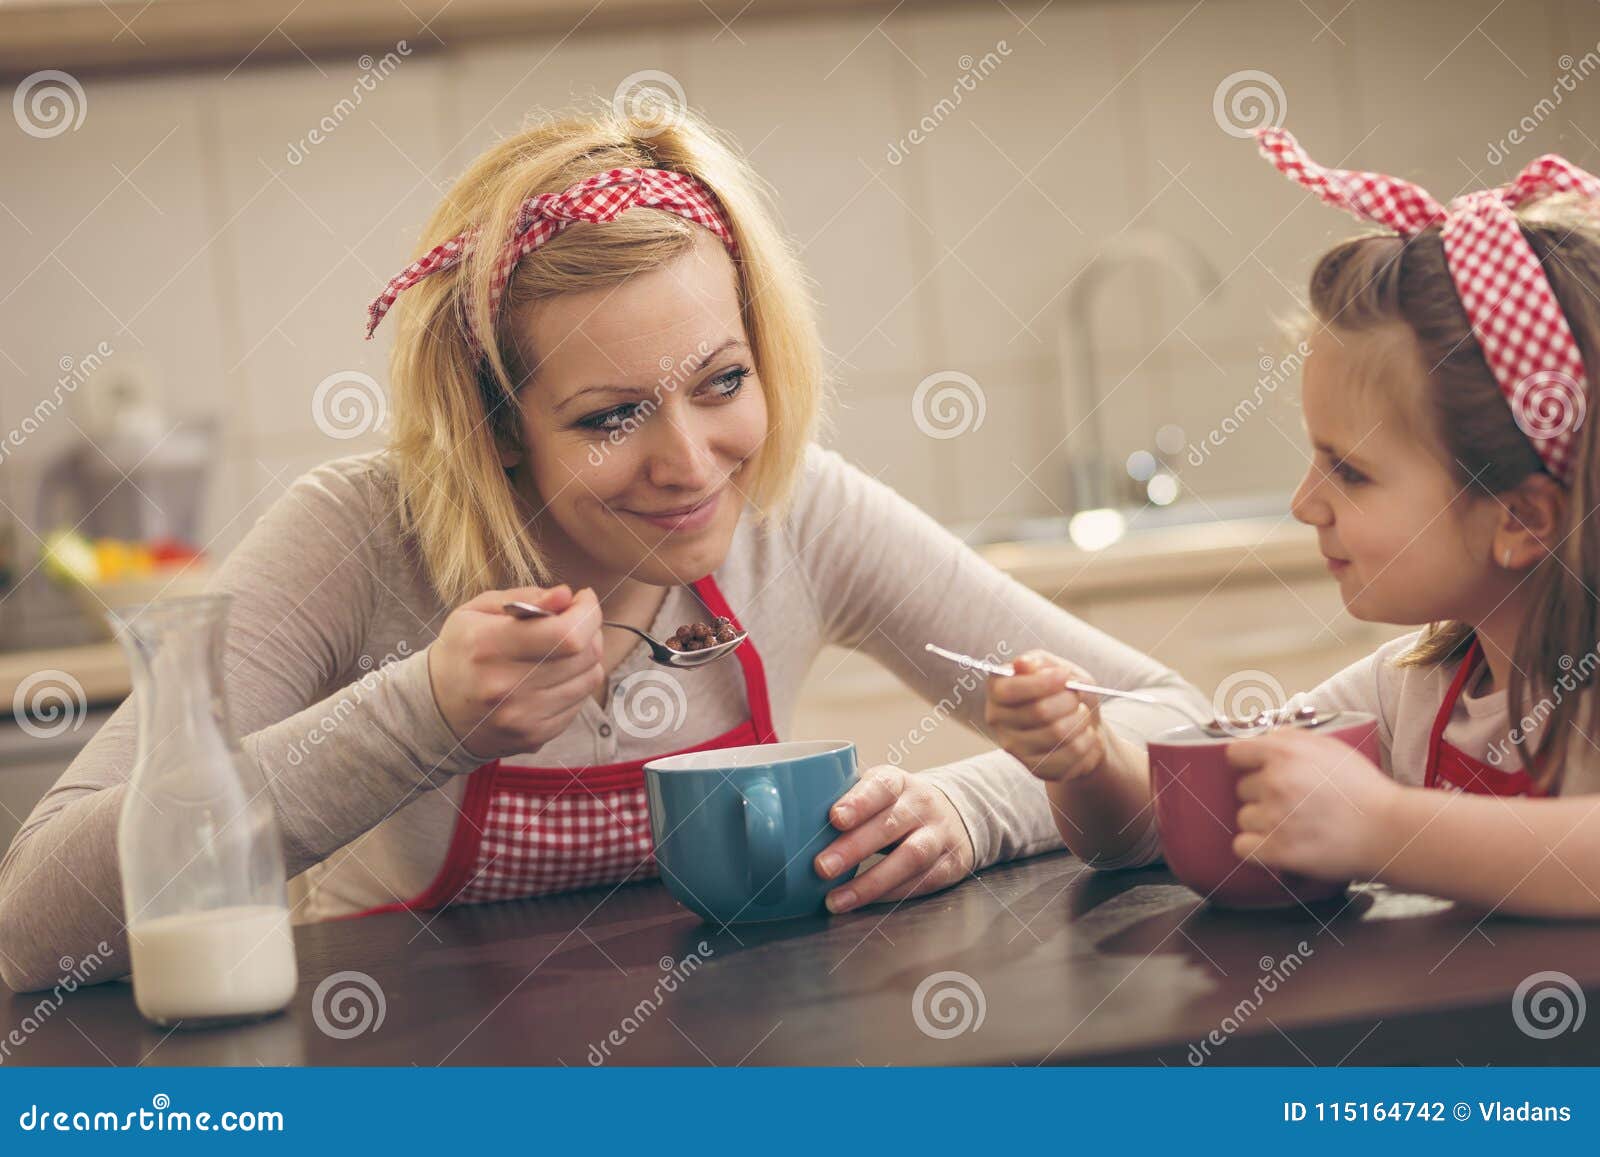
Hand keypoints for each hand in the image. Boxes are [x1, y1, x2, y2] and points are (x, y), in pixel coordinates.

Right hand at [426, 583, 604, 759]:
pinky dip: (576, 683)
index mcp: (488, 646)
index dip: (587, 612)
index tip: (583, 599)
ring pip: (590, 678)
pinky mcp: (535, 736)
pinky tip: (554, 675)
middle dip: (590, 629)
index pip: (567, 633)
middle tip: (576, 620)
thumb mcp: (476, 611)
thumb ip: (525, 596)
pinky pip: (580, 702)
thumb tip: (566, 594)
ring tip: (564, 648)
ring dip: (586, 656)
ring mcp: (522, 716)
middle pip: (585, 654)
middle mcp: (505, 686)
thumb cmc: (461, 652)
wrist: (437, 710)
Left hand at [812, 765, 974, 913]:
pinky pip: (921, 882)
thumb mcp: (876, 792)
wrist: (954, 815)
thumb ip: (844, 802)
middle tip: (821, 867)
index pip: (881, 786)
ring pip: (909, 857)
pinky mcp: (949, 864)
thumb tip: (787, 821)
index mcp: (898, 782)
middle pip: (889, 825)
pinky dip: (891, 895)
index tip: (835, 818)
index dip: (859, 801)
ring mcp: (938, 835)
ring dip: (870, 882)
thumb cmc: (896, 806)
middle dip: (854, 848)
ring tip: (836, 900)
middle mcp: (921, 805)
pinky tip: (864, 903)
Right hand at [985, 650, 1109, 782]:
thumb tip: (1022, 664)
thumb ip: (1040, 663)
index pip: (1009, 691)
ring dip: (1080, 721)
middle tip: (1076, 697)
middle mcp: (998, 720)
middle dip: (1068, 700)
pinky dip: (1087, 742)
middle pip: (1039, 712)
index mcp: (997, 690)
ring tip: (1082, 715)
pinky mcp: (1035, 768)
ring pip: (1057, 734)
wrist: (1083, 724)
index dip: (1041, 682)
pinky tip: (1085, 735)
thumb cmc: (1066, 692)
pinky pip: (1069, 756)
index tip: (1064, 675)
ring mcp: (1015, 747)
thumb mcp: (1057, 667)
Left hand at [1227, 729, 1398, 880]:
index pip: (1235, 753)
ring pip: (1244, 819)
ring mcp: (1275, 817)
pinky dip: (1257, 850)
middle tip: (1295, 804)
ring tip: (1294, 826)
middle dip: (1262, 796)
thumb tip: (1261, 738)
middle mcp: (1275, 782)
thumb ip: (1290, 739)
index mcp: (1284, 753)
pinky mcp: (1278, 850)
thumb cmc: (1363, 790)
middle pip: (1241, 789)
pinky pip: (1242, 847)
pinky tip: (1279, 846)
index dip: (1248, 765)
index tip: (1260, 773)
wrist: (1390, 832)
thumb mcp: (1330, 748)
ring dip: (1262, 824)